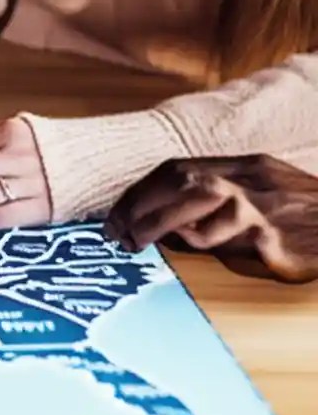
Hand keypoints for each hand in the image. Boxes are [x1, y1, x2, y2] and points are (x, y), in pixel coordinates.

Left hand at [106, 155, 317, 282]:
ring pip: (198, 200)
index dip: (140, 190)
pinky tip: (192, 247)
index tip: (115, 213)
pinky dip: (202, 240)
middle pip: (179, 180)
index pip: (176, 169)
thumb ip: (212, 206)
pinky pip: (227, 234)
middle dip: (138, 205)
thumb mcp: (257, 199)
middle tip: (114, 232)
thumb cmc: (302, 220)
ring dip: (159, 222)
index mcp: (243, 167)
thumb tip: (159, 226)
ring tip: (137, 241)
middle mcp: (249, 179)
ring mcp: (261, 205)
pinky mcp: (272, 235)